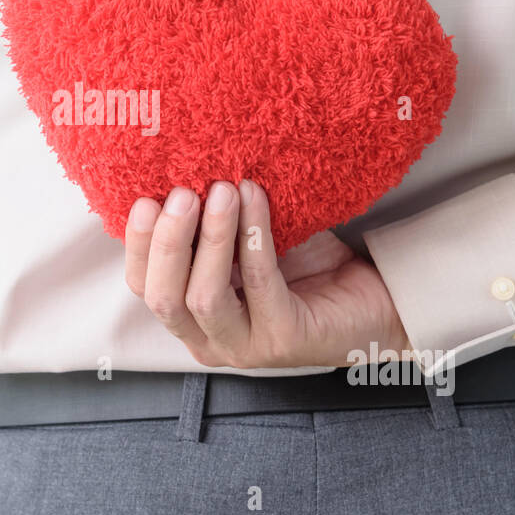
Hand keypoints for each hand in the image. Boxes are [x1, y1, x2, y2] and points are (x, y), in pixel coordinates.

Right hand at [125, 180, 410, 367]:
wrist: (376, 298)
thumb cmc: (306, 266)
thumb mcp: (245, 240)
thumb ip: (211, 222)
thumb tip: (187, 167)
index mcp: (190, 316)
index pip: (143, 286)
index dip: (137, 244)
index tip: (145, 197)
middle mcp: (209, 339)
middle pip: (162, 298)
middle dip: (167, 241)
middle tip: (183, 192)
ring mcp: (245, 347)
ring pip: (203, 298)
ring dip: (210, 238)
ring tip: (223, 190)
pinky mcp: (284, 340)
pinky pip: (259, 284)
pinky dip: (254, 237)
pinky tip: (257, 200)